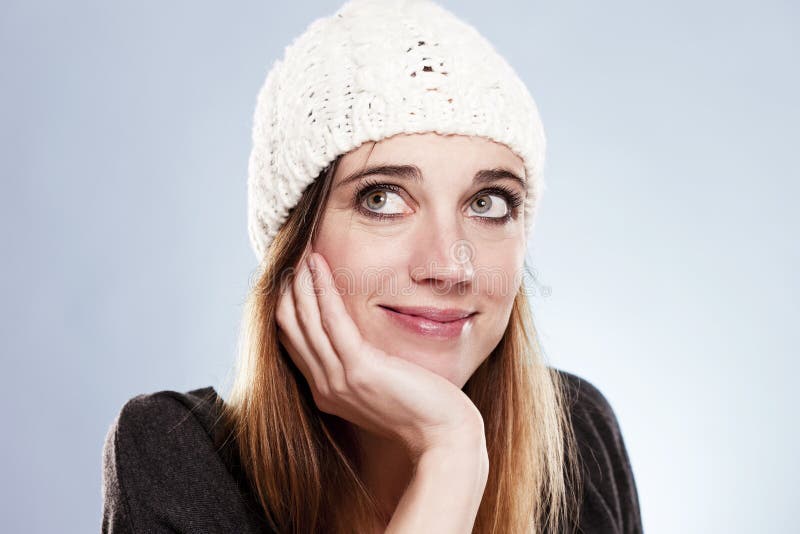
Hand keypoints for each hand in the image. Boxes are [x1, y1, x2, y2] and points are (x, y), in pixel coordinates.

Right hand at [276, 245, 484, 457]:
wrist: (443, 435)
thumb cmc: (420, 406)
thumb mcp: (380, 382)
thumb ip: (360, 362)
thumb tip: (356, 334)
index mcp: (326, 391)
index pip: (292, 339)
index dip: (287, 304)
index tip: (291, 273)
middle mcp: (324, 386)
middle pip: (289, 327)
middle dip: (287, 288)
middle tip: (291, 254)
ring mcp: (338, 380)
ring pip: (304, 320)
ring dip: (300, 282)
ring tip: (302, 251)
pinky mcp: (359, 369)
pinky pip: (331, 320)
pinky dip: (321, 288)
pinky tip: (318, 264)